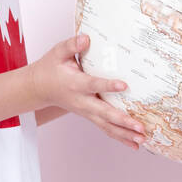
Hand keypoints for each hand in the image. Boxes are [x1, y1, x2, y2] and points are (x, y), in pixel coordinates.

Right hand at [30, 33, 146, 149]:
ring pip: (106, 126)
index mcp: (75, 84)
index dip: (108, 86)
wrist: (39, 88)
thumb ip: (72, 45)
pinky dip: (120, 137)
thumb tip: (86, 38)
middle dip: (123, 121)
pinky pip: (106, 128)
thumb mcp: (58, 53)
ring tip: (142, 139)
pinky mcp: (89, 116)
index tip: (124, 85)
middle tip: (140, 127)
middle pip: (104, 113)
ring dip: (125, 134)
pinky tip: (135, 144)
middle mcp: (82, 101)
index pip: (93, 85)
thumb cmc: (51, 68)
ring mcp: (86, 112)